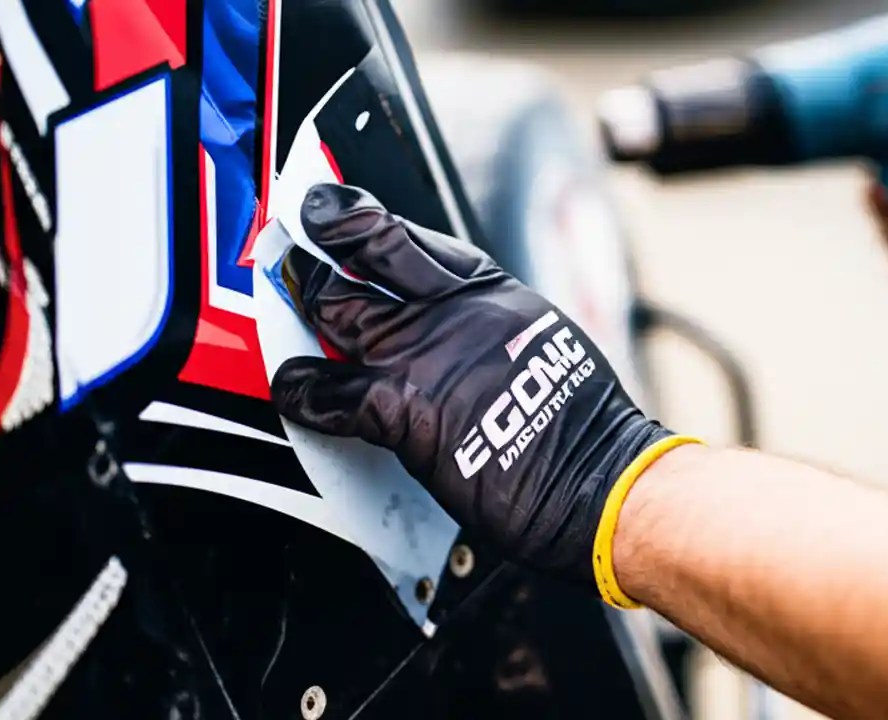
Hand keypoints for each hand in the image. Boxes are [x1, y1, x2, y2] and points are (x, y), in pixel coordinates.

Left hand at [269, 183, 692, 604]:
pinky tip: (291, 388)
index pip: (413, 240)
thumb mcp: (548, 350)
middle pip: (367, 252)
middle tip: (291, 242)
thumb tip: (471, 345)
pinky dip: (302, 390)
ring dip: (304, 305)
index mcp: (494, 294)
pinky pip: (330, 392)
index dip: (364, 221)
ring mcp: (427, 354)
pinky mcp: (405, 408)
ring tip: (285, 300)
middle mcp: (456, 310)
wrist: (601, 481)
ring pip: (339, 307)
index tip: (334, 210)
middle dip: (321, 246)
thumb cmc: (586, 431)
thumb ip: (495, 336)